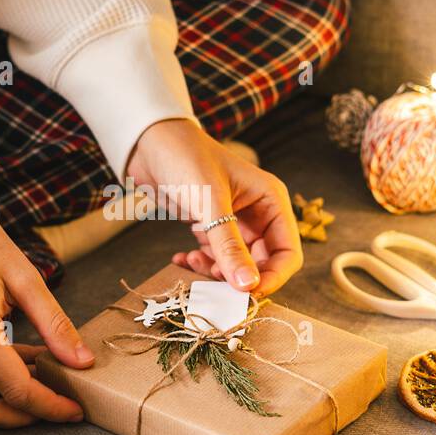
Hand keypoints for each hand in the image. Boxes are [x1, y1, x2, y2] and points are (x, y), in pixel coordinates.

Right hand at [0, 216, 93, 427]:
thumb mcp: (25, 278)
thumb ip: (54, 324)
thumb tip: (82, 361)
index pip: (15, 390)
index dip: (49, 406)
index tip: (75, 408)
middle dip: (24, 417)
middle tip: (58, 406)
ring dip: (12, 398)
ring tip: (49, 377)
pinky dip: (0, 378)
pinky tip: (29, 359)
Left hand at [126, 119, 301, 294]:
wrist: (147, 140)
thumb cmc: (185, 158)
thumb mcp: (210, 205)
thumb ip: (229, 247)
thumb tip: (248, 286)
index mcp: (271, 201)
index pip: (288, 252)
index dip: (273, 277)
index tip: (247, 294)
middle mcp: (258, 212)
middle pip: (264, 262)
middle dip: (240, 277)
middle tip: (215, 285)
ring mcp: (234, 220)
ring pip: (237, 263)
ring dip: (217, 271)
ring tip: (194, 264)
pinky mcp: (211, 224)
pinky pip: (215, 255)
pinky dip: (201, 262)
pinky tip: (182, 258)